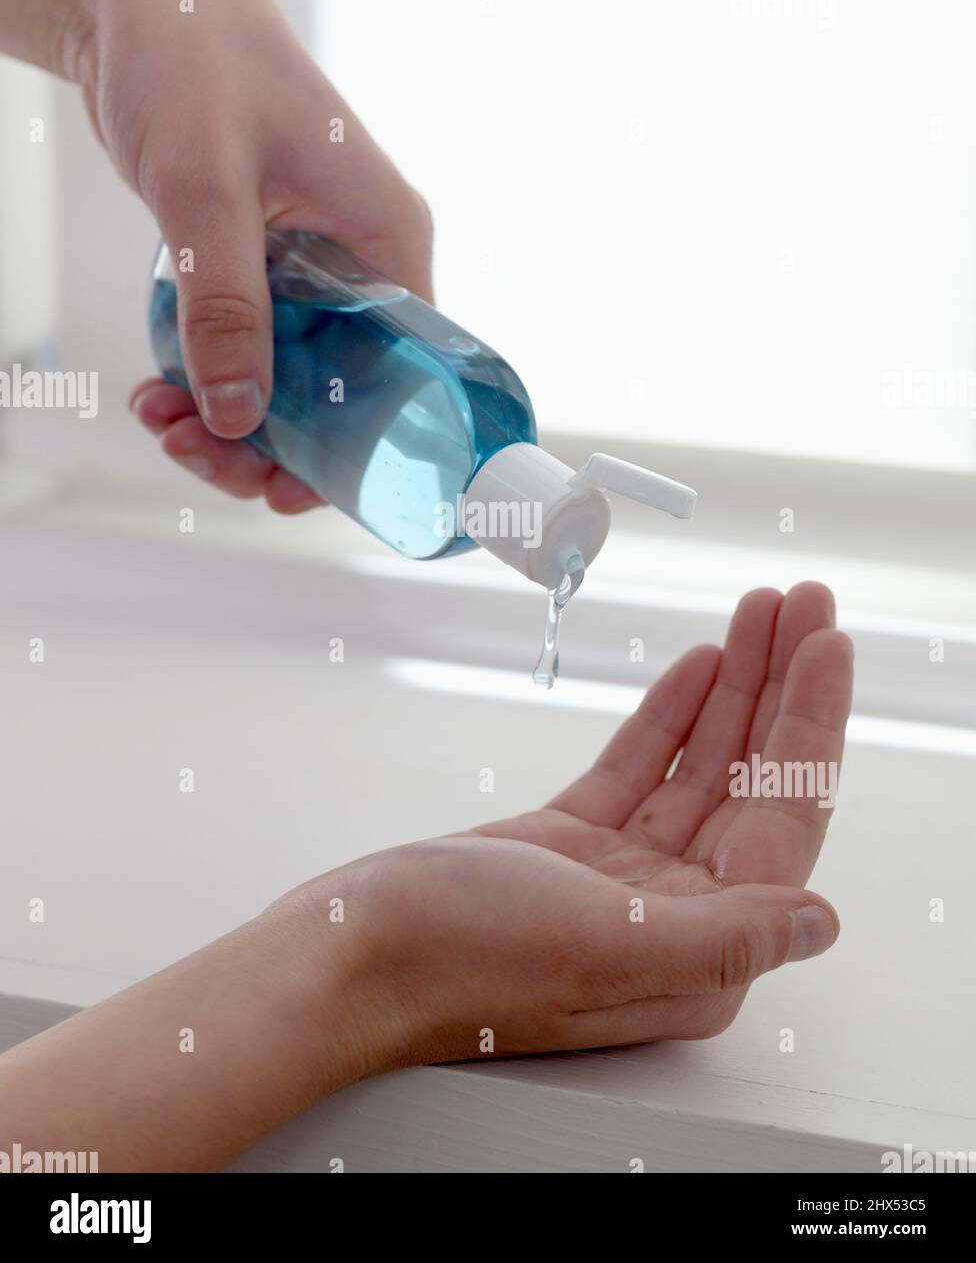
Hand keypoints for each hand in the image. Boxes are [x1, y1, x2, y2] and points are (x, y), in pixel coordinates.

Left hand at [71, 0, 431, 510]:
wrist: (139, 0)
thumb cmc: (196, 53)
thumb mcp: (210, 185)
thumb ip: (226, 302)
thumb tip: (238, 413)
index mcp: (389, 243)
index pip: (411, 378)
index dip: (364, 451)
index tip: (297, 491)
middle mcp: (362, 264)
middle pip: (344, 396)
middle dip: (273, 442)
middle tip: (206, 453)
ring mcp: (312, 271)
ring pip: (290, 382)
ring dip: (228, 418)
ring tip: (164, 419)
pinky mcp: (265, 270)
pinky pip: (249, 350)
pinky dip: (205, 381)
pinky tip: (159, 389)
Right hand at [292, 581, 852, 1057]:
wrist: (345, 954)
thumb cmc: (457, 961)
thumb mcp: (601, 945)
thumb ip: (720, 937)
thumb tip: (819, 920)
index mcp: (695, 952)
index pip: (782, 821)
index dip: (810, 726)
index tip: (828, 644)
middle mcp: (670, 918)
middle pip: (750, 782)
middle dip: (783, 689)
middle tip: (803, 602)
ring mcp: (617, 880)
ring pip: (697, 767)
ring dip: (734, 688)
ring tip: (758, 614)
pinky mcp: (568, 847)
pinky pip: (638, 770)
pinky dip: (669, 715)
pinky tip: (699, 667)